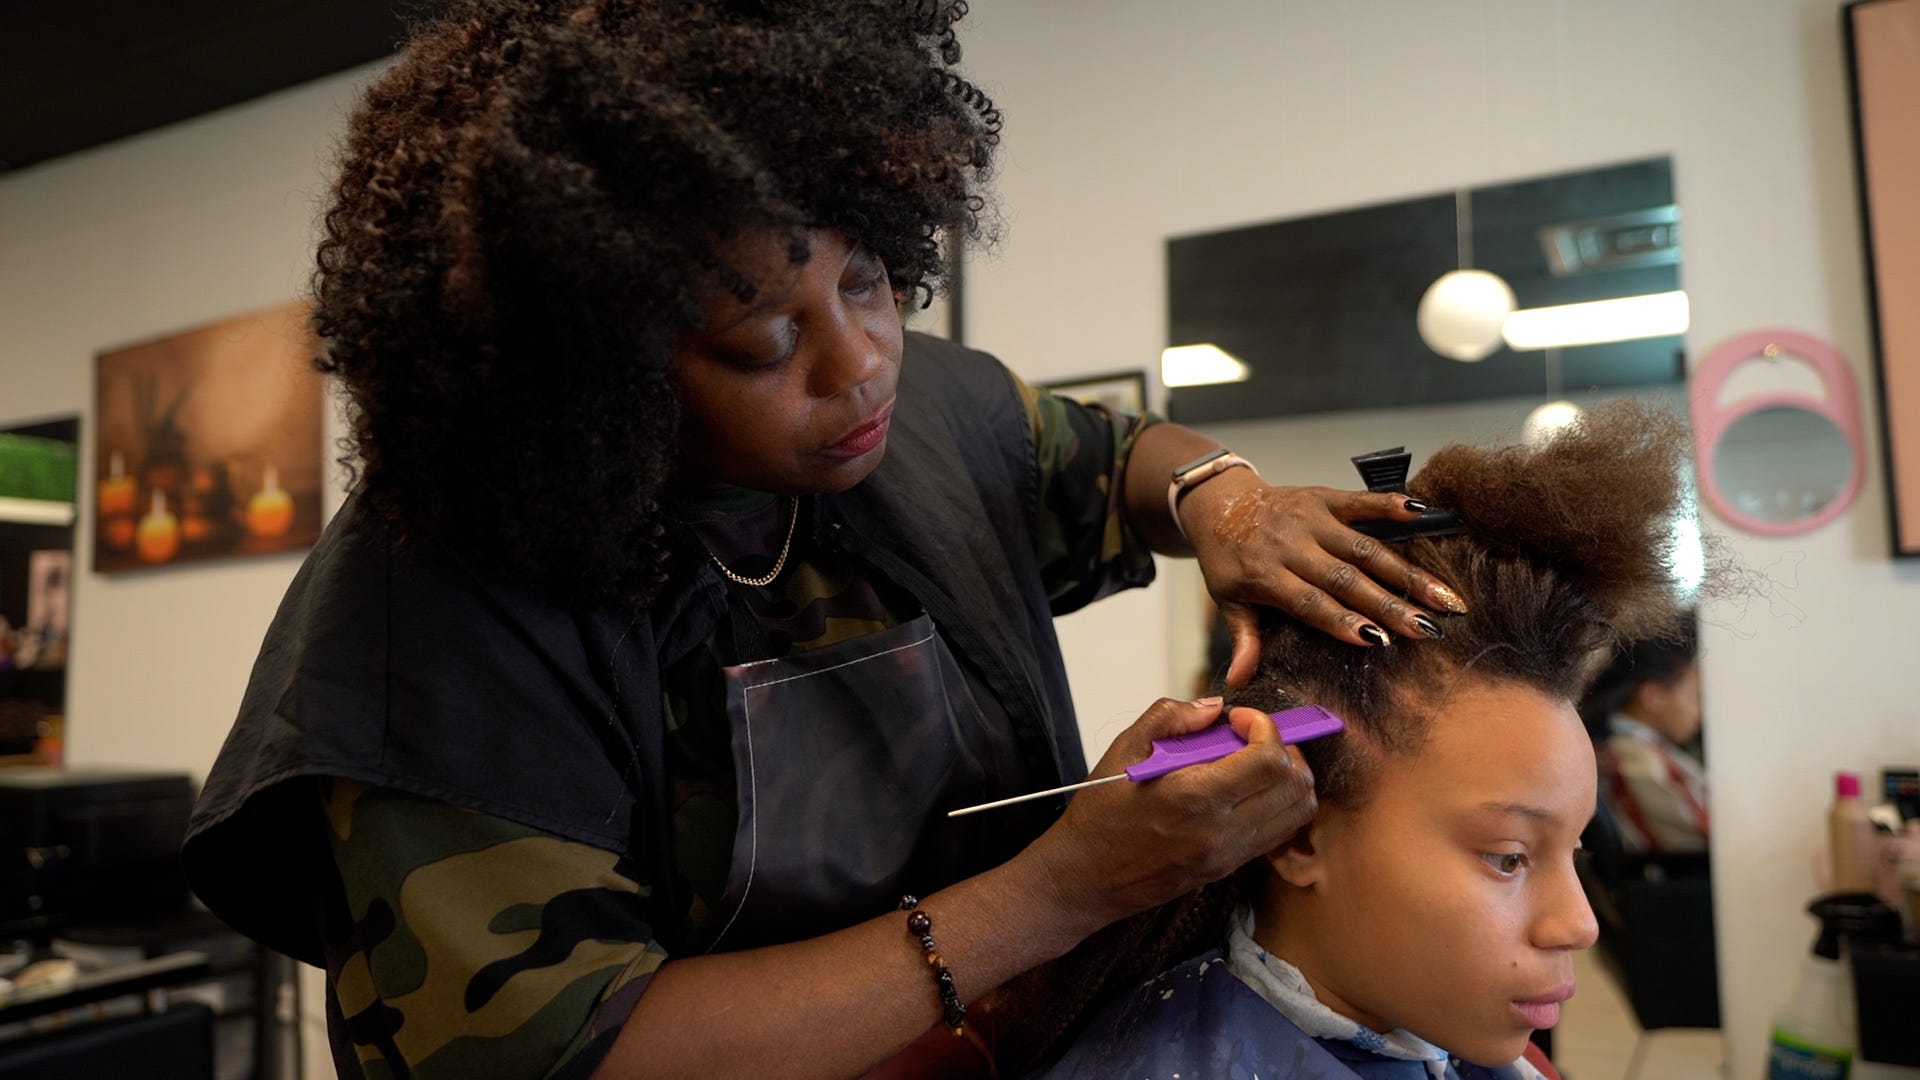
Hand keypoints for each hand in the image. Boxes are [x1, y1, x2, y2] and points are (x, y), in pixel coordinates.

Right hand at [1020, 697, 1314, 933]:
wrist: (1084, 878)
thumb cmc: (1099, 815)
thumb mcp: (1123, 751)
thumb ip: (1170, 718)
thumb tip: (1213, 709)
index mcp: (1196, 797)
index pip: (1270, 759)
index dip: (1265, 727)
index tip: (1240, 719)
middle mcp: (1222, 832)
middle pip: (1296, 786)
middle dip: (1285, 750)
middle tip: (1253, 738)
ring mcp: (1229, 855)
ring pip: (1297, 813)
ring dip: (1287, 778)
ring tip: (1254, 763)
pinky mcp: (1228, 869)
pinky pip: (1278, 834)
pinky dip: (1277, 805)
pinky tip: (1245, 791)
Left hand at [1181, 475, 1464, 684]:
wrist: (1219, 502)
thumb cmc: (1228, 558)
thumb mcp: (1227, 600)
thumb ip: (1243, 639)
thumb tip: (1239, 683)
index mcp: (1265, 575)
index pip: (1310, 602)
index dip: (1342, 620)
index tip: (1377, 639)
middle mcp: (1291, 545)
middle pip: (1346, 579)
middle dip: (1390, 605)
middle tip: (1428, 628)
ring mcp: (1311, 519)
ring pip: (1365, 548)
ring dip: (1407, 572)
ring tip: (1443, 597)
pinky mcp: (1323, 497)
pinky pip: (1360, 501)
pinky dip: (1391, 505)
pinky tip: (1423, 513)